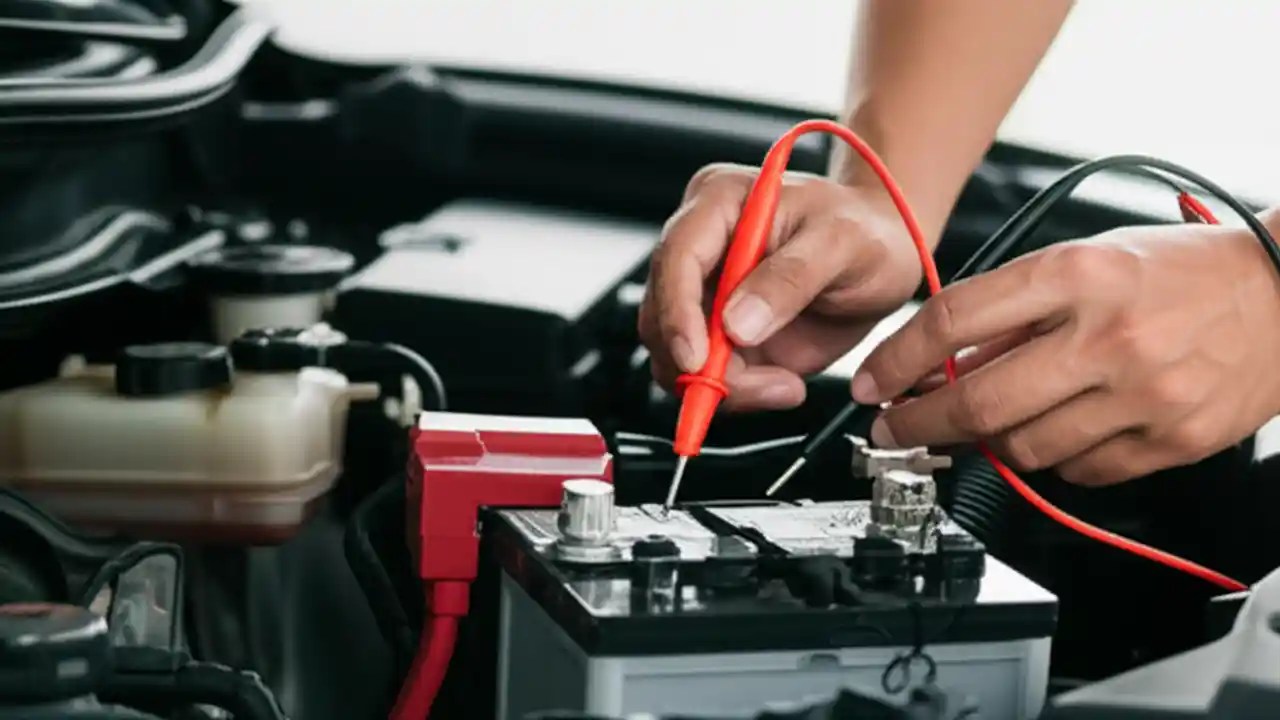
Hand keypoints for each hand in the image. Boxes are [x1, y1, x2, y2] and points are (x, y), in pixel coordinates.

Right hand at [638, 163, 925, 410]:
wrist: (888, 254)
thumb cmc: (868, 230)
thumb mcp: (842, 243)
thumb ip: (790, 279)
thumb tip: (736, 324)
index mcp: (719, 204)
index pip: (676, 257)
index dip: (677, 312)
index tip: (698, 358)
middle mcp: (703, 248)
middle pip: (662, 314)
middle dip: (701, 362)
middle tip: (761, 383)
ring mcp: (708, 295)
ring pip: (676, 354)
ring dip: (723, 385)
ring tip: (784, 385)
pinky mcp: (722, 335)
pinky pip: (706, 376)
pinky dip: (739, 393)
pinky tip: (782, 385)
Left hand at [853, 219, 1279, 485]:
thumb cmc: (1177, 274)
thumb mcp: (1085, 263)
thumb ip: (1011, 314)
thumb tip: (937, 365)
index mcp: (1078, 273)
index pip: (953, 320)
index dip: (896, 358)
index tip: (871, 383)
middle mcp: (1107, 335)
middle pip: (977, 402)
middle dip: (918, 425)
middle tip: (894, 430)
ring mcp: (1143, 394)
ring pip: (1024, 448)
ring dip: (989, 442)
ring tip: (991, 421)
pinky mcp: (1172, 440)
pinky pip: (1079, 472)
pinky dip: (1054, 458)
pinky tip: (1062, 429)